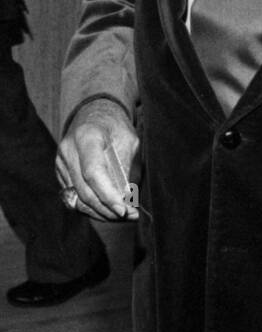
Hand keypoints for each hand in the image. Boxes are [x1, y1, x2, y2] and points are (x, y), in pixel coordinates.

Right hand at [56, 98, 139, 221]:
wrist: (93, 115)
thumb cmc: (115, 127)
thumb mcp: (129, 139)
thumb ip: (127, 166)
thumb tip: (127, 197)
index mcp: (86, 137)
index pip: (93, 173)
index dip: (108, 195)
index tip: (124, 210)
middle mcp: (68, 151)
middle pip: (85, 191)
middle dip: (108, 209)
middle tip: (131, 216)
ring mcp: (61, 163)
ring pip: (78, 199)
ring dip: (101, 213)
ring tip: (123, 216)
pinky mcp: (60, 173)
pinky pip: (74, 197)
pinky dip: (91, 208)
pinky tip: (108, 210)